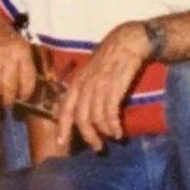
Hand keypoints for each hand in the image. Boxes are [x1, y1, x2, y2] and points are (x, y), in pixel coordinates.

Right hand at [0, 12, 35, 108]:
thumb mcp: (20, 42)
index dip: (26, 92)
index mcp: (22, 50)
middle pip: (11, 86)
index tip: (24, 98)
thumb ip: (30, 60)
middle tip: (9, 104)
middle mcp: (8, 55)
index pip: (28, 78)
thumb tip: (45, 80)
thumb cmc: (2, 35)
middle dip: (10, 99)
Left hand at [55, 21, 148, 151]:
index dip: (62, 127)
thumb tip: (81, 111)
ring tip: (112, 138)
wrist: (126, 42)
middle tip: (98, 147)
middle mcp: (85, 86)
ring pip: (96, 119)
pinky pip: (110, 114)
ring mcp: (99, 87)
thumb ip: (84, 89)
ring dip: (104, 133)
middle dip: (88, 136)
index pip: (65, 109)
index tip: (62, 143)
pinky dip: (114, 127)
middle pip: (81, 119)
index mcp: (77, 82)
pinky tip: (119, 132)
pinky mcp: (114, 88)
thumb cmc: (109, 57)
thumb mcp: (90, 72)